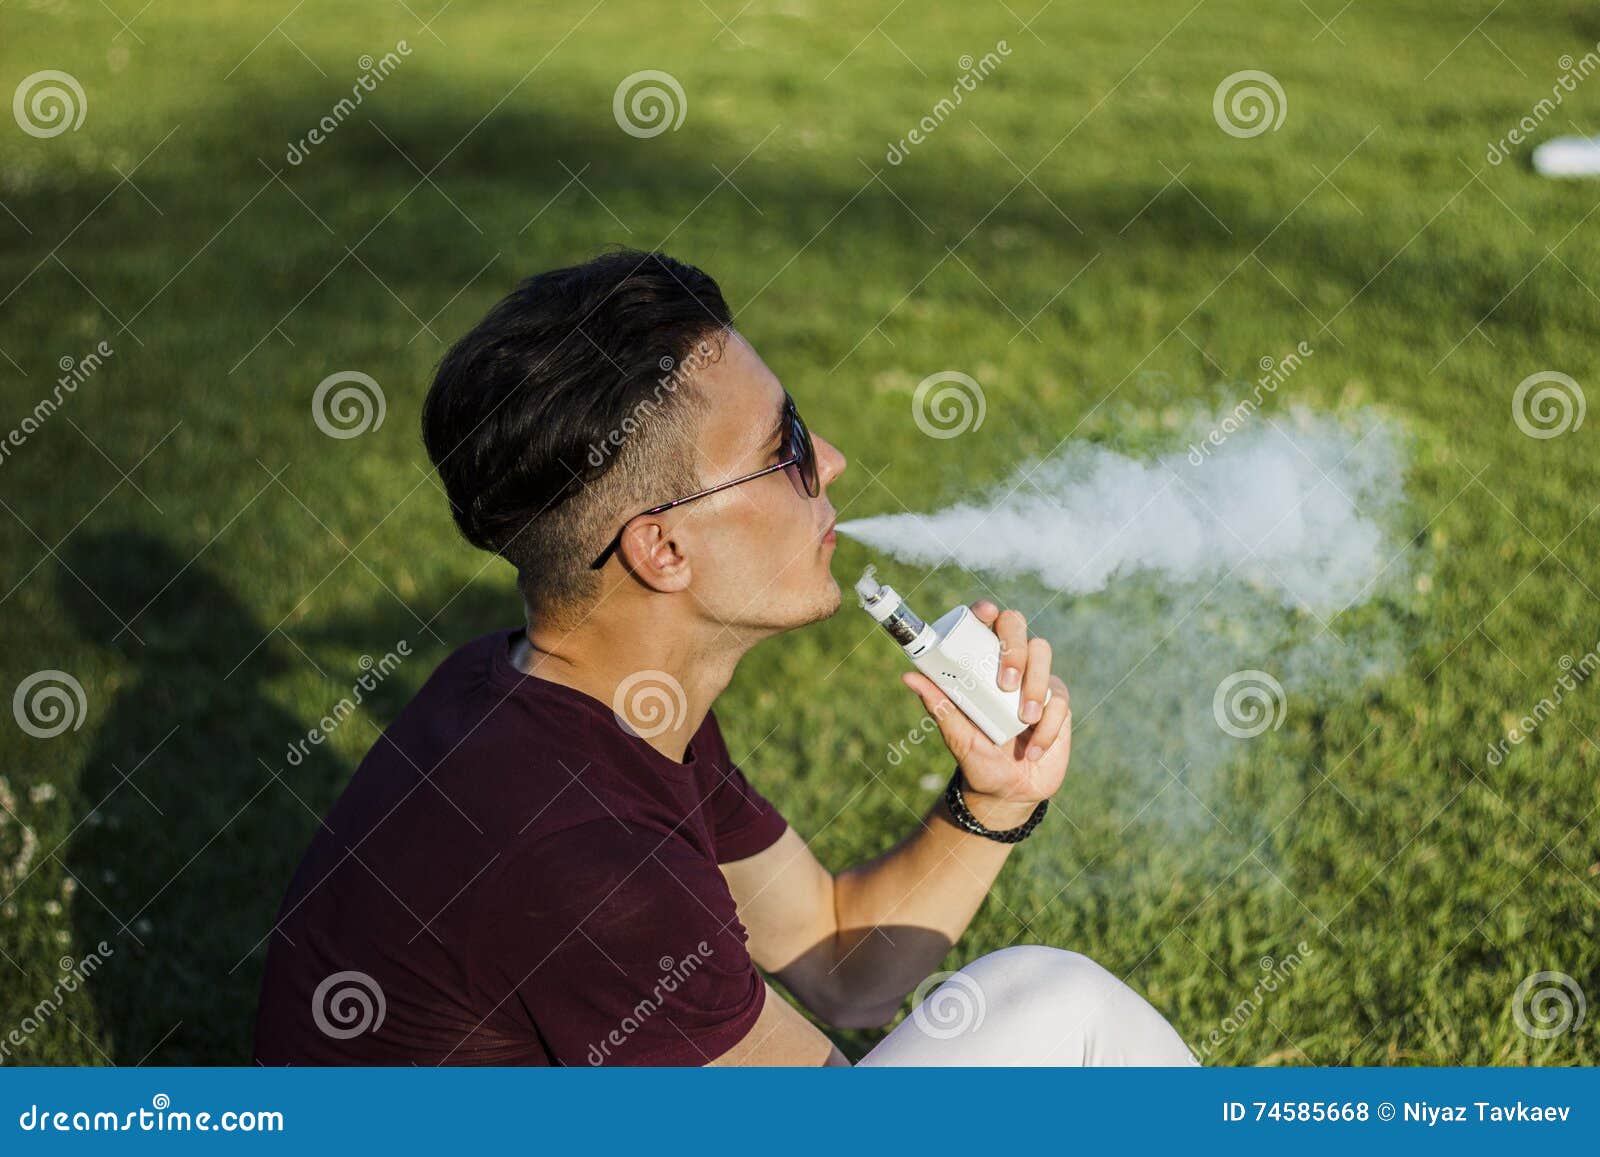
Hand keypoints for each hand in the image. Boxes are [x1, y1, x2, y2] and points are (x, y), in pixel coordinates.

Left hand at [900, 602, 1070, 810]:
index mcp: (981, 662)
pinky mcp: (1058, 702)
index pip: (986, 623)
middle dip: (1014, 650)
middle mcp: (1010, 663)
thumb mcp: (956, 734)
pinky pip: (1059, 700)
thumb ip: (940, 705)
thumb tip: (908, 676)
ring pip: (1043, 655)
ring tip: (1024, 720)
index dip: (987, 611)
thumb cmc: (977, 757)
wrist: (1008, 791)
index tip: (986, 614)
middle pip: (1019, 627)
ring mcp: (1036, 679)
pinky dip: (1047, 726)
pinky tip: (1034, 750)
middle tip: (1005, 683)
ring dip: (1035, 686)